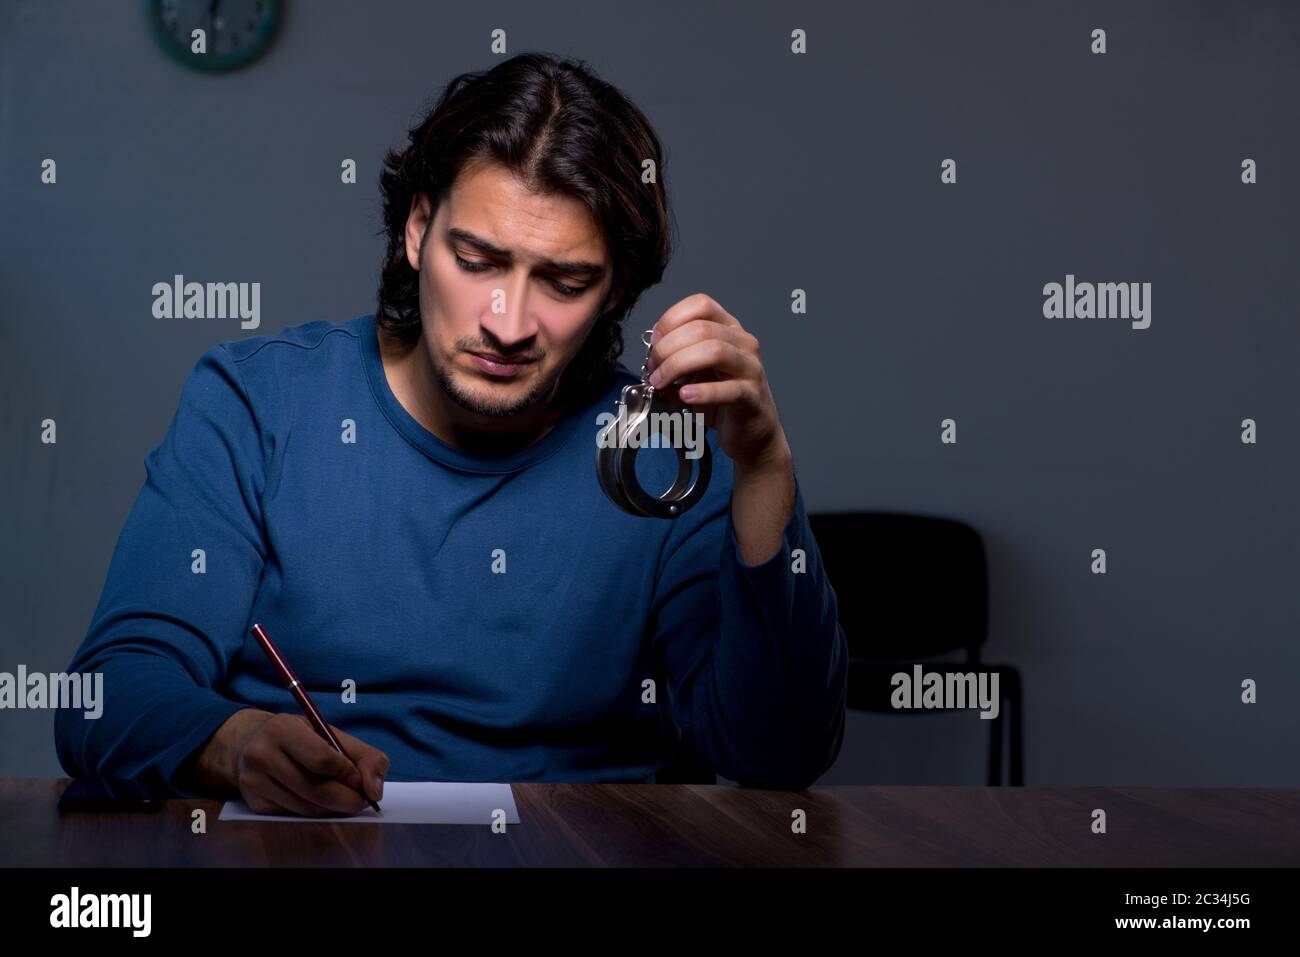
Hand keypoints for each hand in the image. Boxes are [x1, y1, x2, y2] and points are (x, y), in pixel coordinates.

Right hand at [200, 709, 389, 815]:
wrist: (249, 743)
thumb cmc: (299, 737)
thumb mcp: (330, 733)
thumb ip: (364, 756)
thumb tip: (376, 790)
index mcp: (283, 729)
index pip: (323, 760)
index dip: (349, 774)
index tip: (362, 781)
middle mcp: (262, 754)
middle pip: (315, 789)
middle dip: (347, 799)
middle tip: (363, 800)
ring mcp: (254, 781)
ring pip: (307, 807)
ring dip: (333, 808)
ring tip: (344, 798)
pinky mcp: (254, 803)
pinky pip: (295, 815)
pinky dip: (315, 812)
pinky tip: (321, 801)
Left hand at [644, 293, 790, 473]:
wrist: (752, 431)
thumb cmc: (723, 398)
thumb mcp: (699, 369)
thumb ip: (681, 354)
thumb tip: (653, 351)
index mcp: (729, 329)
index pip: (700, 305)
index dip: (671, 319)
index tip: (654, 342)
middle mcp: (743, 343)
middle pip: (701, 328)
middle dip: (668, 347)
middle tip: (654, 368)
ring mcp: (750, 368)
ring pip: (715, 351)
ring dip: (678, 365)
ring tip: (662, 383)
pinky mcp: (752, 396)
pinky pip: (728, 389)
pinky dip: (702, 392)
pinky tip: (685, 396)